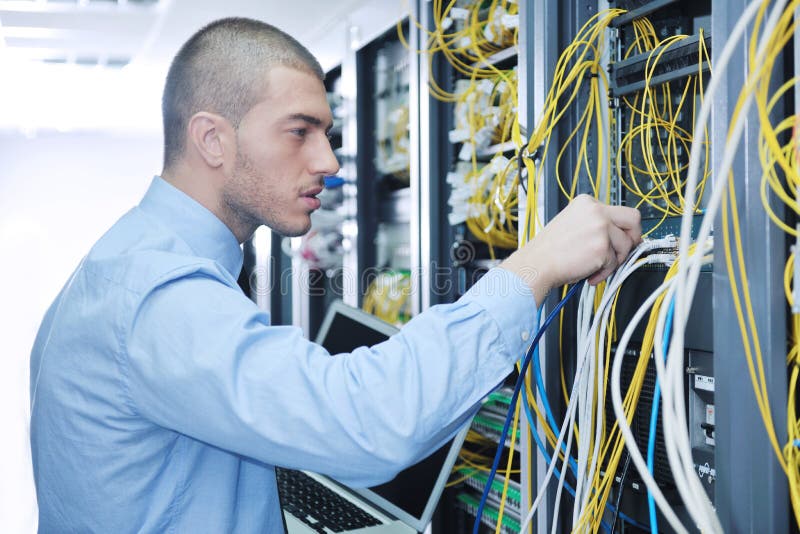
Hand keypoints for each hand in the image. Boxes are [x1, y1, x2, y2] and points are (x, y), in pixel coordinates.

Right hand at [500, 194, 641, 303]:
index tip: (622, 239)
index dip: (624, 229)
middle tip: (624, 252)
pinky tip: (589, 272)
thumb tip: (620, 235)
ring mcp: (600, 227)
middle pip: (633, 219)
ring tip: (594, 266)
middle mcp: (595, 211)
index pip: (620, 211)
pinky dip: (604, 272)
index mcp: (587, 202)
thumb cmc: (550, 250)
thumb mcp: (573, 224)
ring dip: (613, 261)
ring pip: (626, 245)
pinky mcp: (602, 247)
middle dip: (633, 238)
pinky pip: (615, 263)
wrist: (536, 264)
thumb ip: (597, 225)